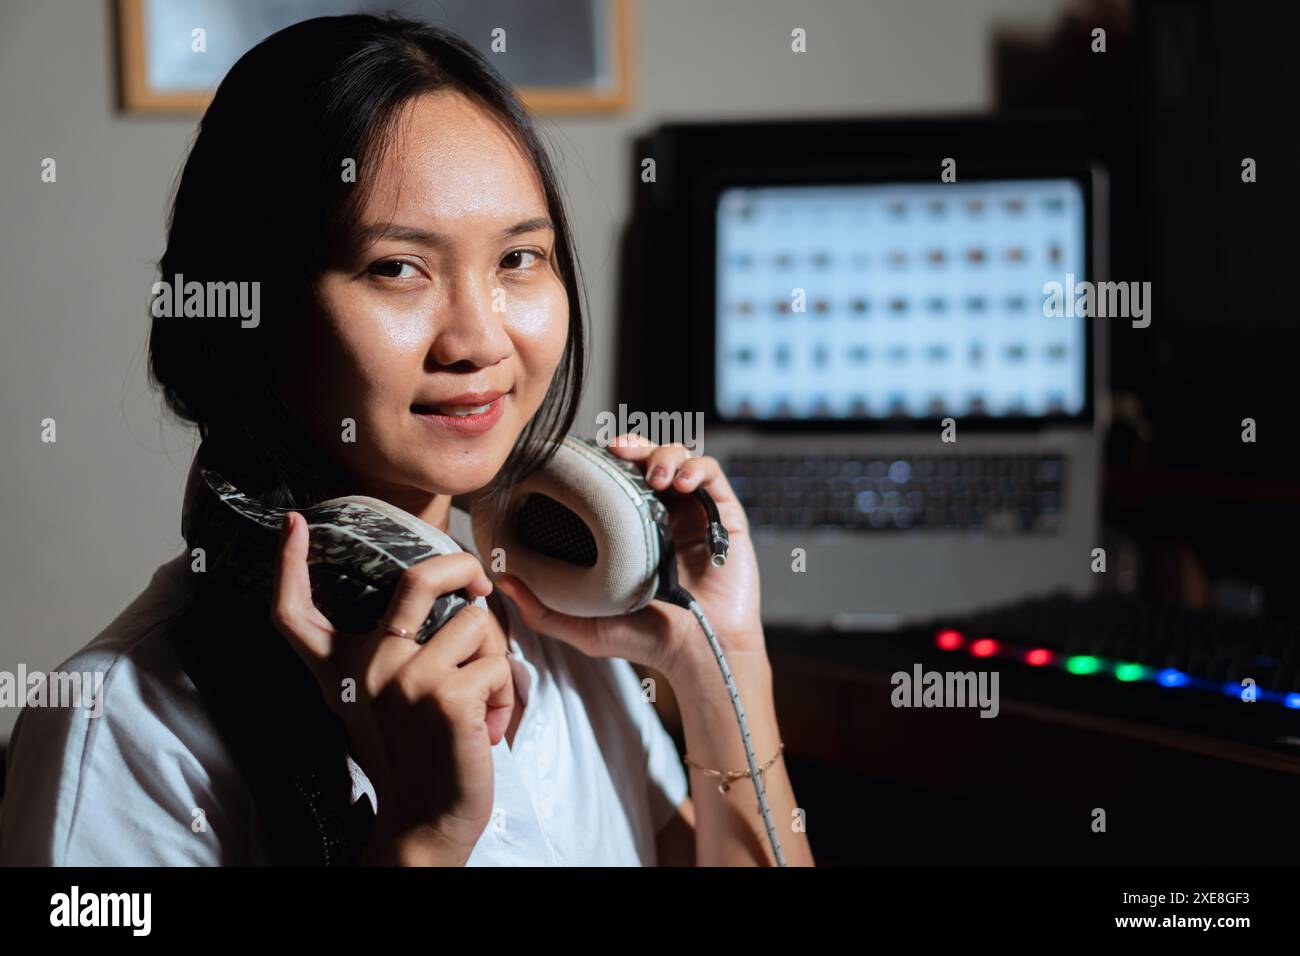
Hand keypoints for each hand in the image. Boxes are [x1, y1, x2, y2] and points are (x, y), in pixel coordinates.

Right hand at [269, 511, 512, 865]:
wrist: (426, 823)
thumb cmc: (413, 758)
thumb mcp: (379, 704)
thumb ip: (389, 656)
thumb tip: (450, 601)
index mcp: (342, 669)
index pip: (296, 611)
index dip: (288, 563)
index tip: (292, 524)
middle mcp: (366, 667)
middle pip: (416, 579)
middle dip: (460, 564)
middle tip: (479, 582)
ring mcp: (405, 678)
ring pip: (477, 623)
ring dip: (494, 659)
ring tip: (478, 700)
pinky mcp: (447, 696)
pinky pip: (500, 663)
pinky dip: (505, 693)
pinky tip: (485, 728)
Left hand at [495, 434, 767, 689]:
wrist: (698, 654)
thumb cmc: (646, 641)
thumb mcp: (584, 626)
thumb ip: (542, 608)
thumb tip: (500, 580)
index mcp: (632, 529)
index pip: (618, 478)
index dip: (605, 460)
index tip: (588, 455)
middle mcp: (664, 514)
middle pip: (649, 458)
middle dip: (634, 445)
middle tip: (618, 451)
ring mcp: (695, 513)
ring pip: (681, 457)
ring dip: (665, 454)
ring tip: (655, 475)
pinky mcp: (725, 517)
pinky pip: (714, 476)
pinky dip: (697, 468)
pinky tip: (682, 483)